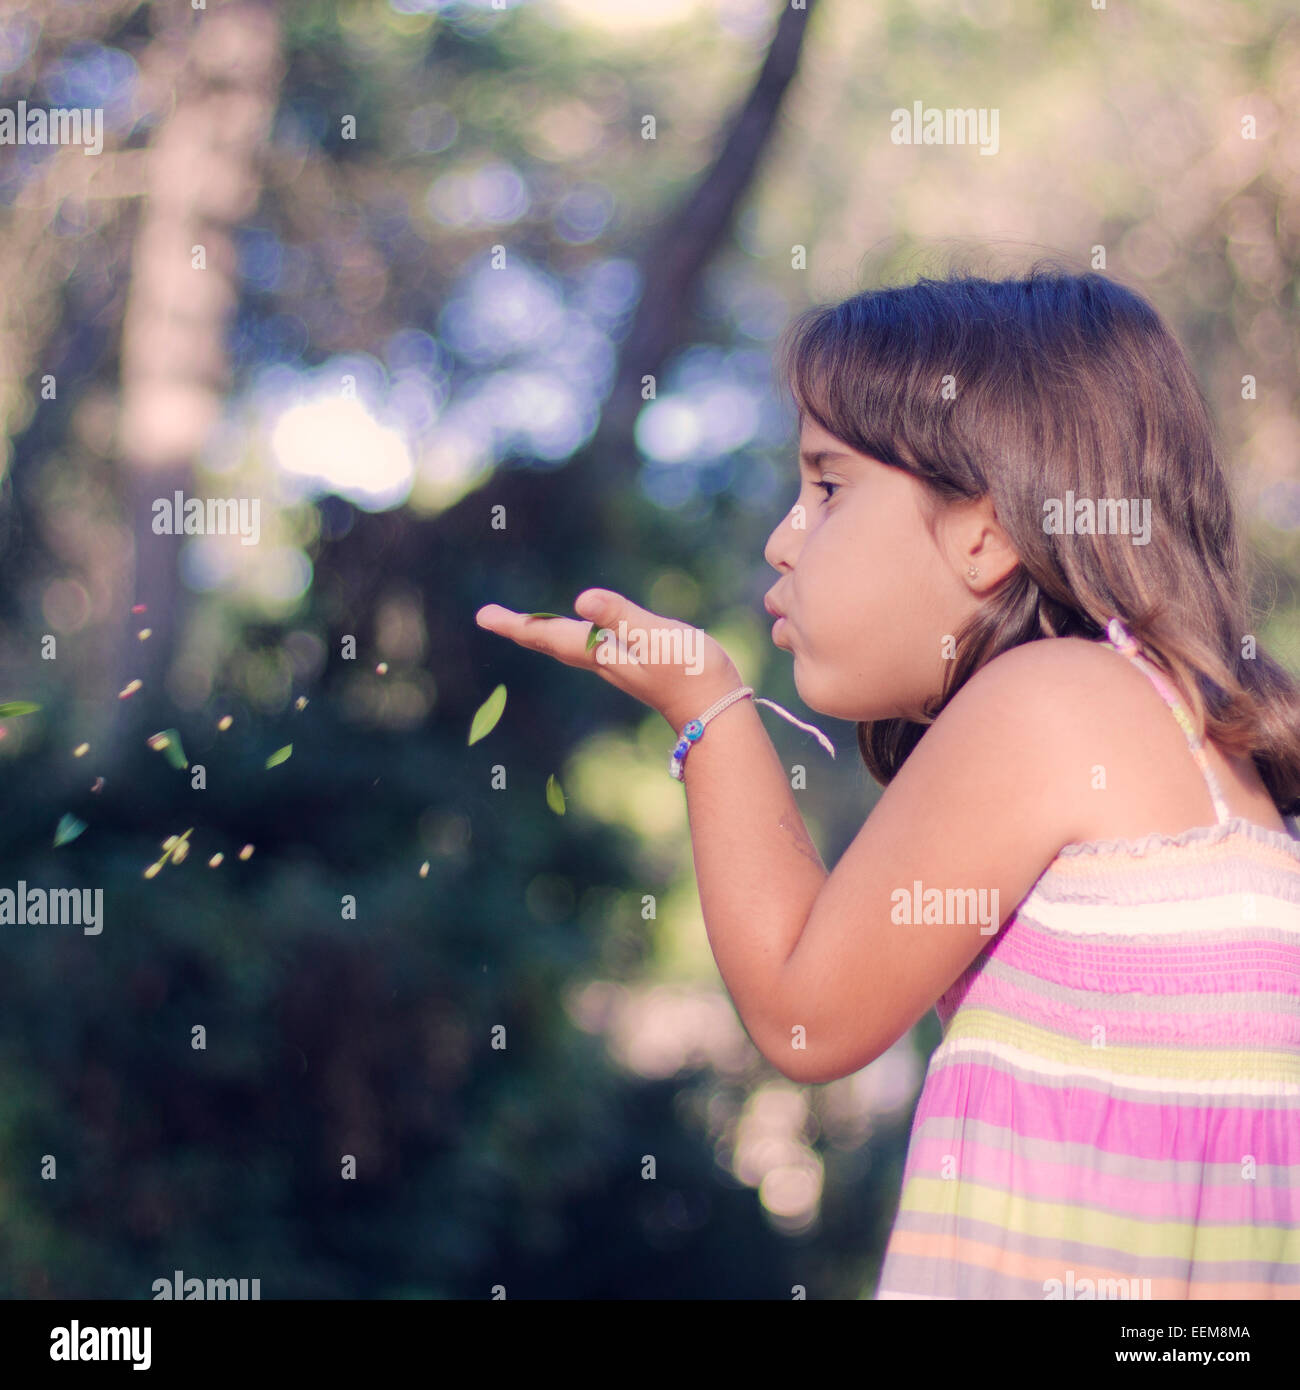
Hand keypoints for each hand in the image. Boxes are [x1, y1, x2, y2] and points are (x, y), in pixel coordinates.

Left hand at [475, 588, 743, 730]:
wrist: (716, 711)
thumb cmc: (691, 672)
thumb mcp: (658, 638)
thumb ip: (622, 617)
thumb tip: (581, 600)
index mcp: (600, 653)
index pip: (549, 635)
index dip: (517, 623)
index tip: (484, 616)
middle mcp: (603, 662)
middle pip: (552, 642)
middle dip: (522, 628)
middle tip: (490, 617)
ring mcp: (619, 666)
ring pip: (569, 647)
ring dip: (543, 634)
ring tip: (523, 624)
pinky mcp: (637, 666)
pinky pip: (592, 648)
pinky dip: (574, 637)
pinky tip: (582, 634)